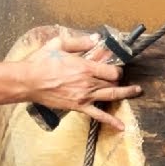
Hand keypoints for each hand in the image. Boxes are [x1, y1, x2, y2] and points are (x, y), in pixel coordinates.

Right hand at [22, 34, 142, 129]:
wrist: (28, 81)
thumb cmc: (41, 62)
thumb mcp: (59, 45)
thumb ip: (79, 42)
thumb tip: (96, 38)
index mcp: (85, 67)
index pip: (112, 70)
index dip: (117, 69)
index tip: (116, 68)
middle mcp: (88, 82)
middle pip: (113, 83)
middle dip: (121, 80)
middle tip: (128, 78)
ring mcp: (85, 96)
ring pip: (111, 96)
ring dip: (126, 94)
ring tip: (136, 91)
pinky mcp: (79, 107)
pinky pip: (98, 115)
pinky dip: (111, 121)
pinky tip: (121, 127)